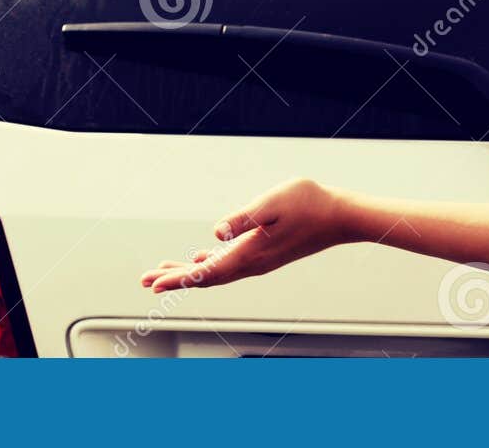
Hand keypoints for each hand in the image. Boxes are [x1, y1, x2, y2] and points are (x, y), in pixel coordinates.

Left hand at [138, 178, 353, 292]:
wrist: (341, 217)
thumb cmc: (309, 204)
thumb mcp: (272, 203)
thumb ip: (243, 218)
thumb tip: (215, 233)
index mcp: (249, 254)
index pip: (205, 273)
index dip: (177, 277)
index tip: (152, 284)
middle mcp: (252, 263)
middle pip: (206, 277)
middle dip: (175, 278)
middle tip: (147, 280)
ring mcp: (260, 260)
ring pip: (216, 272)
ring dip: (189, 272)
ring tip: (165, 270)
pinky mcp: (266, 254)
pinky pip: (229, 265)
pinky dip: (209, 265)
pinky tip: (202, 257)